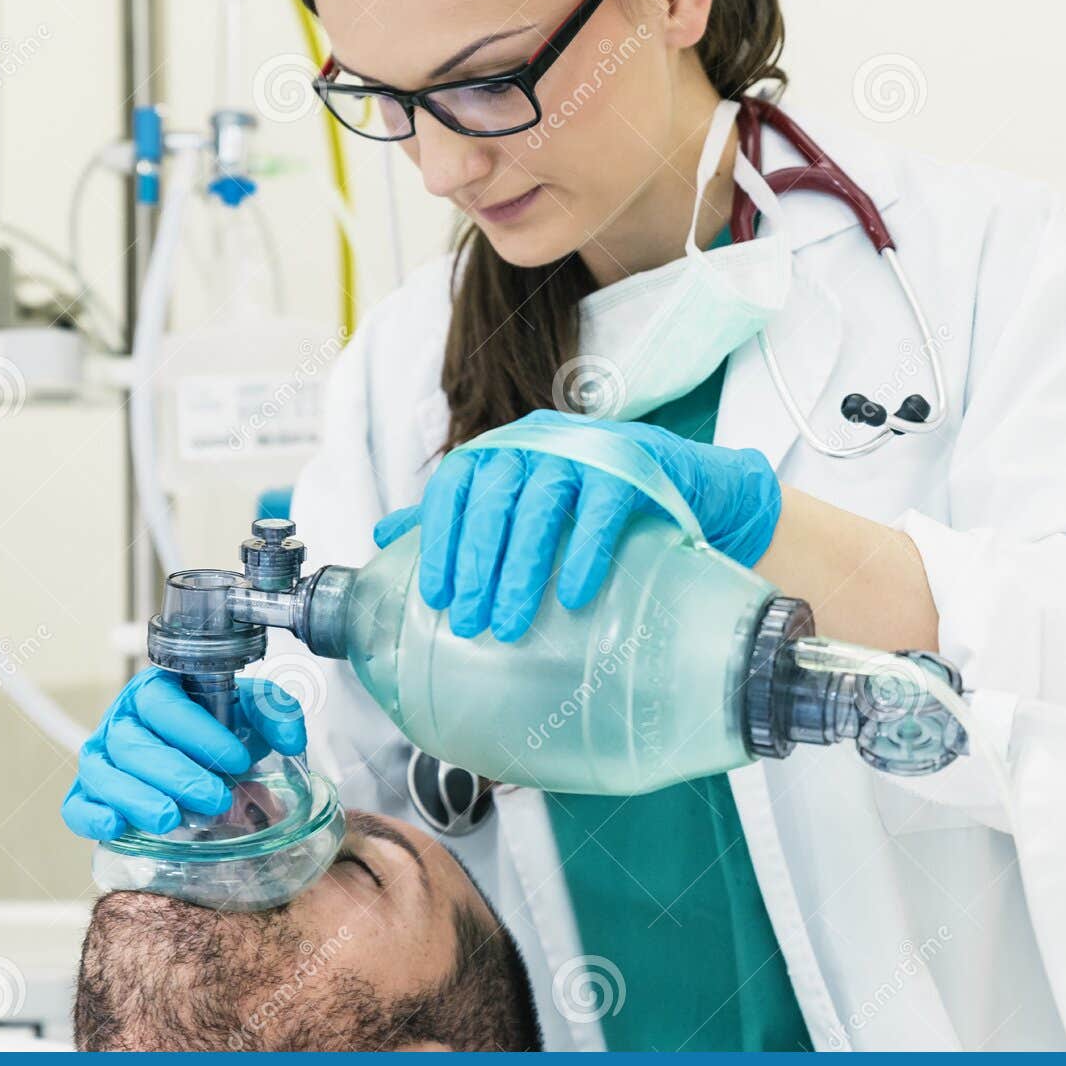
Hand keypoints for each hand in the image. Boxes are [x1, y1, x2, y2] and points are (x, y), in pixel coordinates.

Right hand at [61, 669, 306, 841]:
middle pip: (134, 743)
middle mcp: (124, 722)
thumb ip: (275, 712)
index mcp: (156, 692)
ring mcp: (103, 759)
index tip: (237, 758)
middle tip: (215, 798)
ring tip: (169, 818)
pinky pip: (76, 806)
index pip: (165, 705)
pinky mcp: (89, 795)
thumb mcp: (252, 712)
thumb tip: (291, 739)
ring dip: (136, 797)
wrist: (206, 764)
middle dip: (175, 773)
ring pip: (104, 773)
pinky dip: (91, 817)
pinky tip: (116, 826)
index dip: (199, 733)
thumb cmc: (220, 732)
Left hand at [372, 409, 780, 642]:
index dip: (438, 538)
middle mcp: (538, 440)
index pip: (456, 484)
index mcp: (503, 449)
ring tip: (510, 624)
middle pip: (493, 499)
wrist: (682, 484)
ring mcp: (587, 450)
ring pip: (541, 506)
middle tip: (467, 623)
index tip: (433, 594)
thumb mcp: (522, 503)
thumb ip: (458, 514)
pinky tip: (574, 596)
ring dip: (522, 569)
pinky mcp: (635, 468)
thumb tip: (383, 536)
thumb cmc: (587, 499)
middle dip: (475, 565)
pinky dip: (585, 553)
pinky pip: (604, 510)